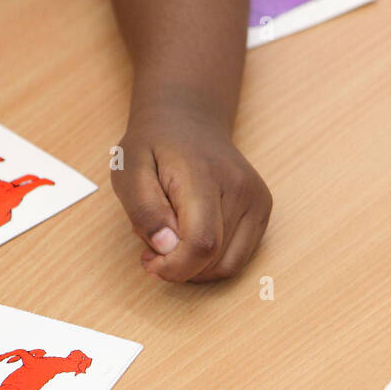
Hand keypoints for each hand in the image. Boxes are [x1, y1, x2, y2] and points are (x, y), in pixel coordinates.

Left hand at [112, 106, 271, 282]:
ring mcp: (257, 199)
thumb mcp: (128, 170)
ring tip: (172, 243)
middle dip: (179, 268)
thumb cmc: (153, 146)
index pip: (202, 243)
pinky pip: (238, 259)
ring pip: (228, 266)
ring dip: (195, 269)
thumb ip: (144, 209)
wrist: (188, 120)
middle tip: (153, 250)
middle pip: (214, 260)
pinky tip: (191, 243)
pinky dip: (212, 263)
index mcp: (204, 176)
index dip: (175, 268)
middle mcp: (240, 187)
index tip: (150, 262)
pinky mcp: (262, 210)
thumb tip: (167, 247)